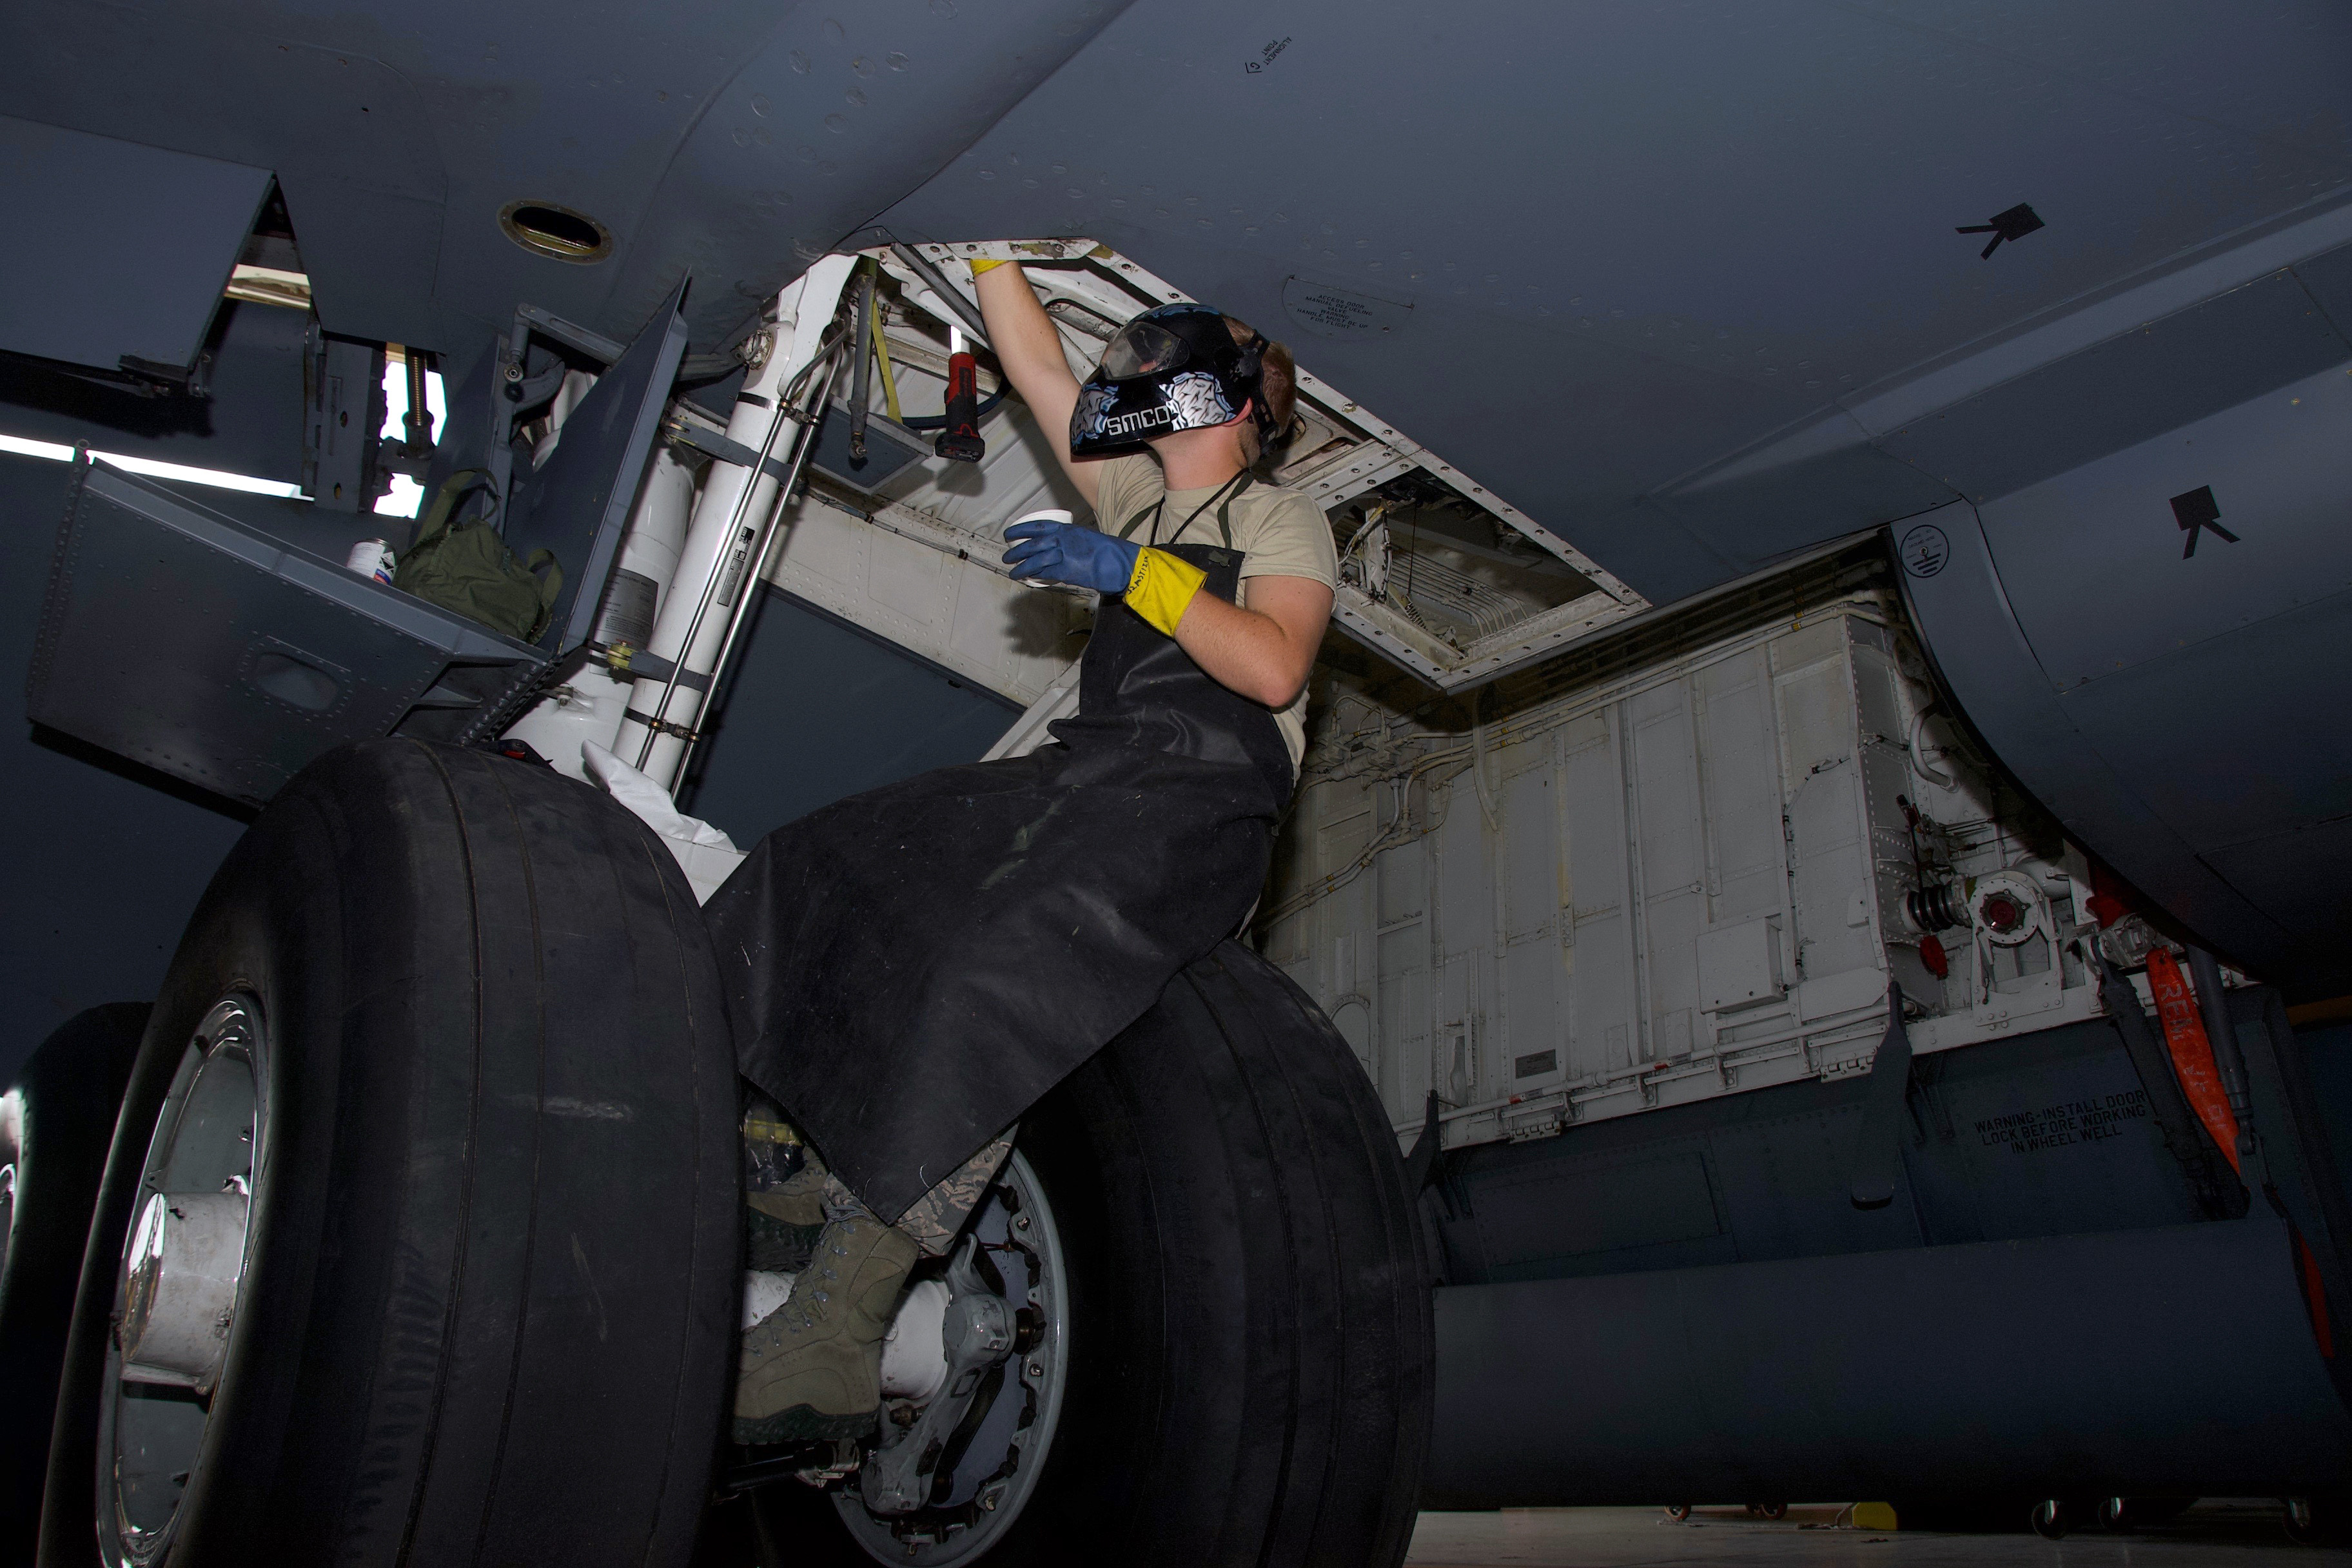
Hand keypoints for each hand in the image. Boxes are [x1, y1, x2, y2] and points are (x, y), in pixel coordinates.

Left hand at [1001, 518, 1138, 593]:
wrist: (1120, 562)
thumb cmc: (1108, 552)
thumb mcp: (1086, 539)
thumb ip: (1071, 543)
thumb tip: (1060, 552)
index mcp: (1068, 530)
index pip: (1039, 527)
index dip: (1021, 530)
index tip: (1010, 533)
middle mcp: (1063, 539)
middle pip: (1033, 544)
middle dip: (1017, 550)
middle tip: (1007, 556)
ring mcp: (1064, 554)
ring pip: (1035, 559)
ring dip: (1021, 566)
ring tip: (1012, 571)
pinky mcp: (1067, 570)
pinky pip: (1045, 572)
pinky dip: (1034, 575)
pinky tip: (1027, 578)